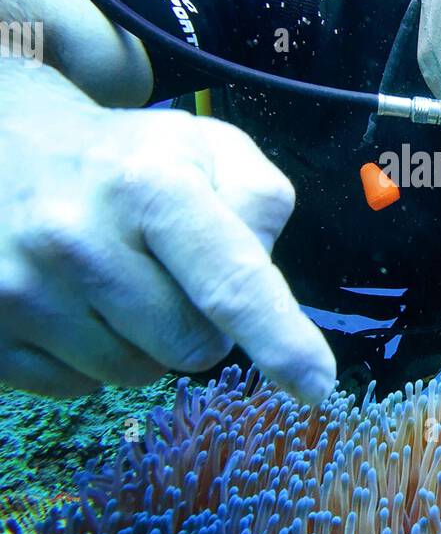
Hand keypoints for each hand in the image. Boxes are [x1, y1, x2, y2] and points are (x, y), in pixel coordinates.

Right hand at [0, 62, 335, 401]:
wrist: (8, 147)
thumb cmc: (125, 158)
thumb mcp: (206, 149)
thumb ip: (260, 204)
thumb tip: (263, 288)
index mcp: (145, 184)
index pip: (231, 282)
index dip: (281, 340)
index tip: (316, 385)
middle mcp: (77, 239)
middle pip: (193, 347)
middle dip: (199, 321)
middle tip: (165, 269)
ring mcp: (23, 292)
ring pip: (135, 374)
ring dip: (143, 340)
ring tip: (114, 277)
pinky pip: (78, 386)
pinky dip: (90, 354)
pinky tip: (74, 299)